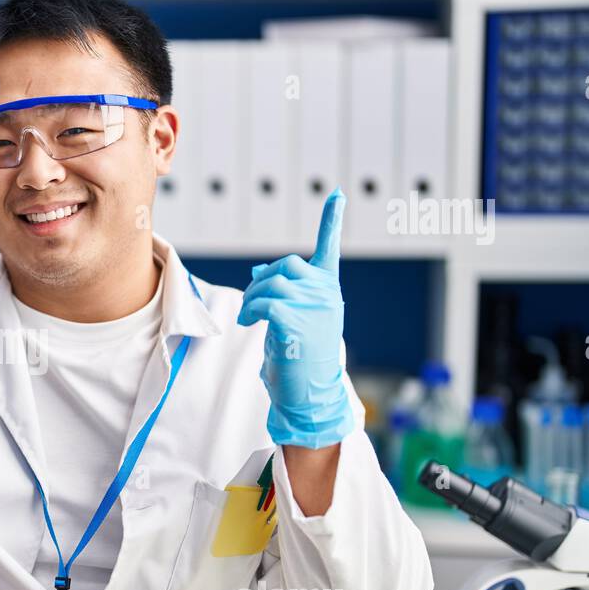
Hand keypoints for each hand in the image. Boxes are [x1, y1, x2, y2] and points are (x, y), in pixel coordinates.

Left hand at [236, 189, 352, 449]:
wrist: (309, 394)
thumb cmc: (299, 357)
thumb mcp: (292, 318)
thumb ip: (281, 293)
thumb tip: (257, 273)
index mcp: (329, 291)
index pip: (330, 249)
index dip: (332, 221)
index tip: (338, 195)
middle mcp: (327, 295)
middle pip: (286, 266)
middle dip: (262, 281)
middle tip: (252, 305)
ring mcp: (315, 308)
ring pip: (272, 283)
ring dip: (252, 298)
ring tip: (250, 317)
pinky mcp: (298, 323)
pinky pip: (267, 302)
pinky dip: (252, 309)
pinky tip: (250, 322)